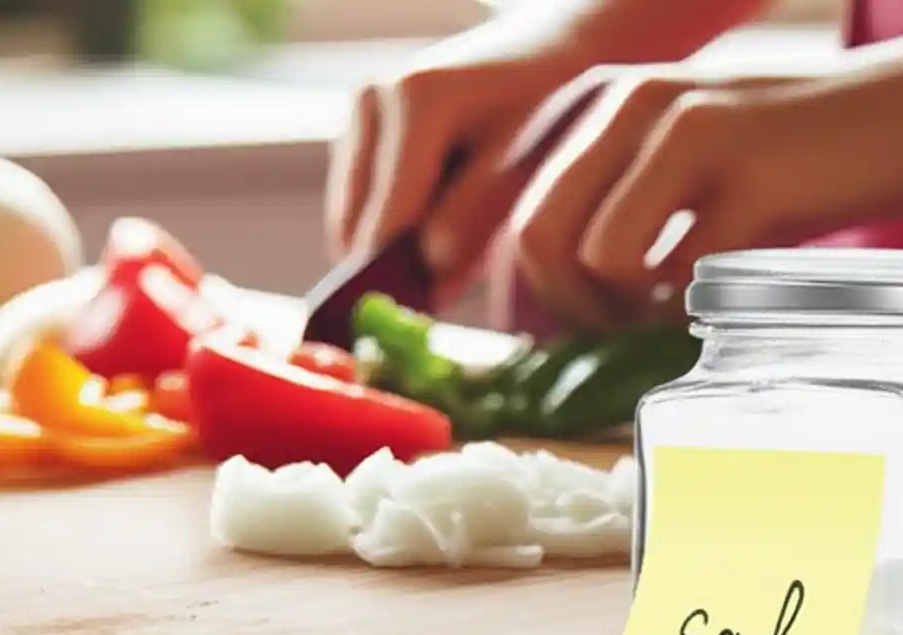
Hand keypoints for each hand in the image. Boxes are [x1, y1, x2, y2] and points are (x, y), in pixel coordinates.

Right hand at [325, 42, 587, 301]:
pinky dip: (395, 222)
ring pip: (352, 218)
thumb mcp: (526, 168)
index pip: (385, 221)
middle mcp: (371, 99)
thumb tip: (428, 286)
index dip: (405, 277)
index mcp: (415, 102)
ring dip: (397, 243)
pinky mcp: (356, 127)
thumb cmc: (550, 110)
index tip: (431, 313)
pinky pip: (360, 203)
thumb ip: (474, 226)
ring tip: (459, 233)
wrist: (548, 52)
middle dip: (400, 262)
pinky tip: (443, 207)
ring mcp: (357, 111)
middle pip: (357, 225)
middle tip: (457, 280)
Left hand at [502, 60, 902, 328]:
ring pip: (601, 259)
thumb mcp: (692, 151)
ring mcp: (694, 134)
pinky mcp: (753, 179)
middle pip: (540, 236)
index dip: (542, 284)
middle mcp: (636, 103)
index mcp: (611, 97)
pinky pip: (683, 275)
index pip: (524, 207)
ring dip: (632, 310)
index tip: (587, 317)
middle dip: (572, 306)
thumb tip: (560, 295)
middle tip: (622, 330)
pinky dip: (695, 306)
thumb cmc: (802, 148)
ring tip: (678, 309)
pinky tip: (728, 293)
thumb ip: (620, 199)